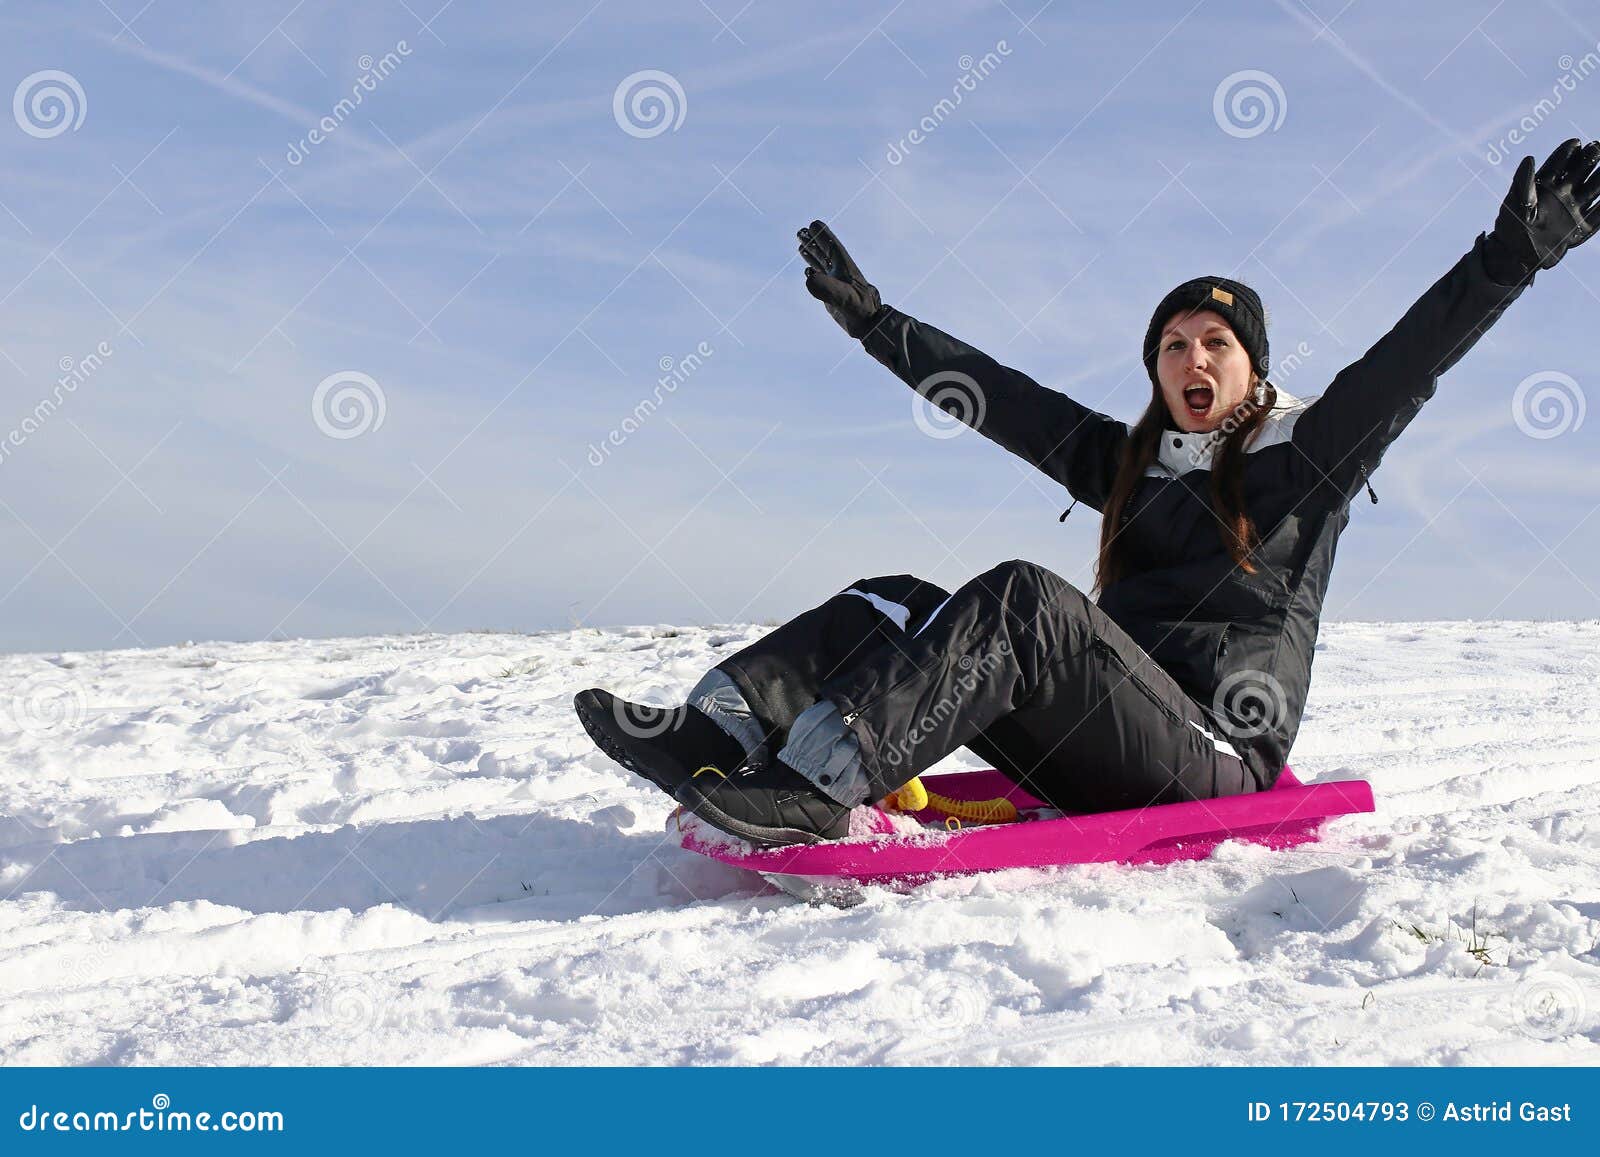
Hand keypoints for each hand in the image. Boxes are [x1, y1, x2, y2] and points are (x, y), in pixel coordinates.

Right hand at [798, 220, 882, 337]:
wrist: (868, 326)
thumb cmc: (860, 310)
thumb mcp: (845, 298)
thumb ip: (828, 288)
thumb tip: (809, 277)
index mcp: (845, 267)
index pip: (833, 246)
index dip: (823, 235)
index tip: (813, 224)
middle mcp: (840, 272)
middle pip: (824, 252)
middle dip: (813, 242)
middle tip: (801, 232)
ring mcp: (836, 283)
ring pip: (822, 263)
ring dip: (811, 254)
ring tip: (801, 244)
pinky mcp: (832, 294)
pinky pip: (820, 279)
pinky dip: (813, 272)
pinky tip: (808, 271)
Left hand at [1485, 137, 1599, 283]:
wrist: (1515, 255)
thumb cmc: (1511, 227)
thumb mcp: (1515, 203)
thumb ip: (1523, 182)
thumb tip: (1529, 158)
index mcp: (1545, 187)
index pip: (1559, 164)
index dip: (1567, 152)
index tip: (1576, 142)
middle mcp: (1562, 195)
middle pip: (1580, 172)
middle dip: (1590, 158)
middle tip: (1596, 147)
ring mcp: (1573, 210)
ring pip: (1593, 188)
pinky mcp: (1580, 227)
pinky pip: (1598, 214)